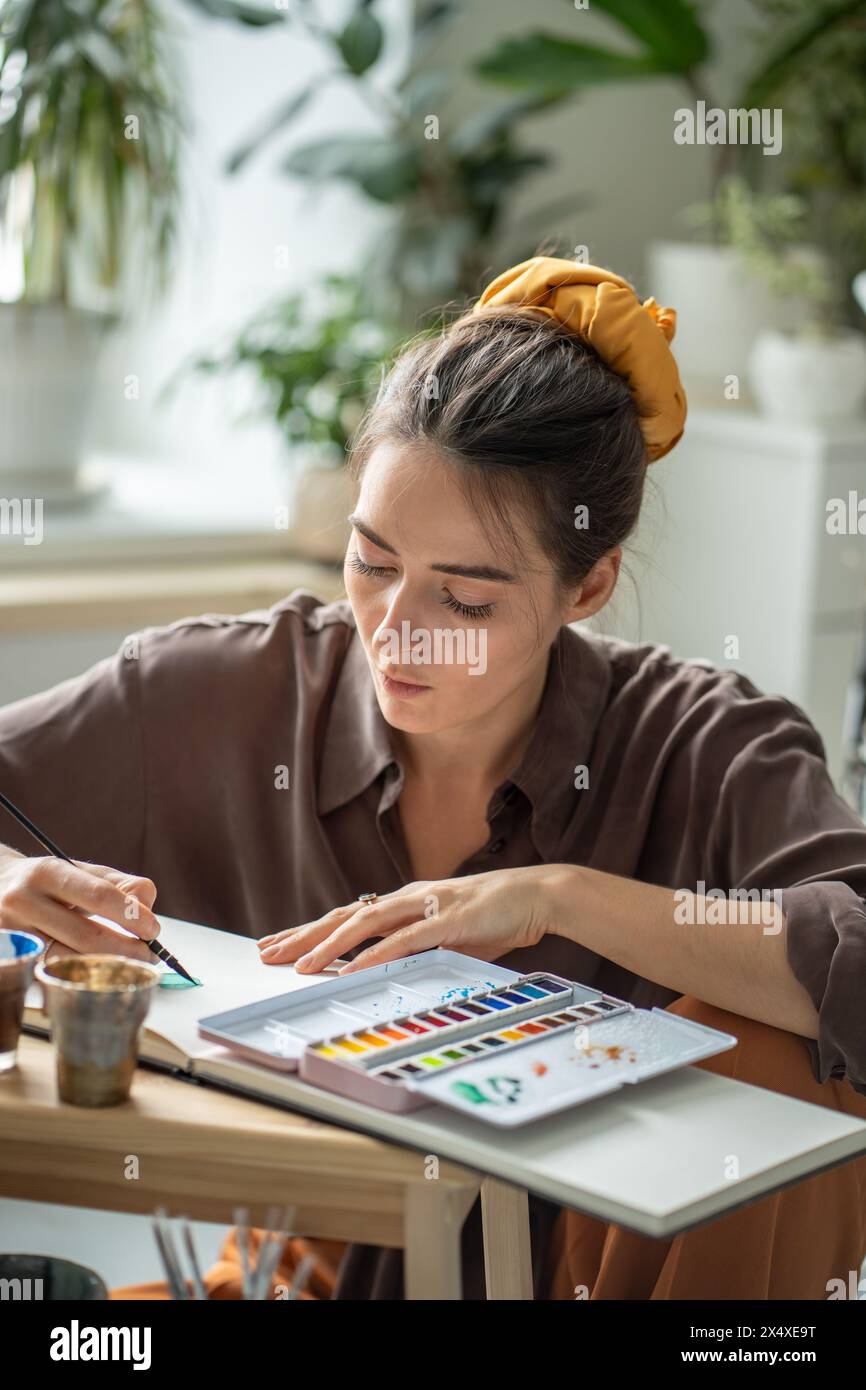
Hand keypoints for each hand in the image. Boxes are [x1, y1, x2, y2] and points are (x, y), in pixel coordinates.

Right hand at [0, 850, 160, 963]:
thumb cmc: (46, 883)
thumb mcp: (79, 872)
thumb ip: (118, 884)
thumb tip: (145, 907)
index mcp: (48, 872)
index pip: (98, 895)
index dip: (131, 915)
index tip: (153, 930)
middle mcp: (24, 900)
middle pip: (85, 935)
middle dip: (125, 950)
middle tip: (148, 956)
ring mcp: (12, 931)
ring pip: (66, 960)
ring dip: (103, 968)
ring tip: (126, 967)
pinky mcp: (7, 954)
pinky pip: (48, 973)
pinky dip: (75, 976)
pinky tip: (92, 976)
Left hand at [257, 865, 561, 972]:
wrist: (538, 896)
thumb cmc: (496, 918)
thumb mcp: (447, 939)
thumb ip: (417, 951)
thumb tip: (385, 970)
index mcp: (407, 902)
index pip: (349, 916)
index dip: (313, 931)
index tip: (282, 945)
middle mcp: (408, 898)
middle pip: (344, 916)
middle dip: (303, 935)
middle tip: (267, 952)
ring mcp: (426, 906)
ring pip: (365, 923)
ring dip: (329, 944)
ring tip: (300, 963)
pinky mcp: (447, 920)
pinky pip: (403, 939)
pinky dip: (375, 953)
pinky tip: (350, 966)